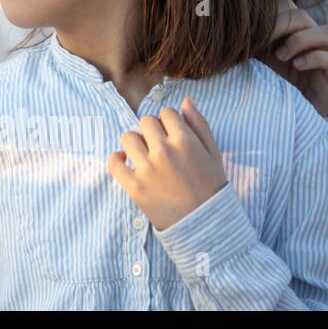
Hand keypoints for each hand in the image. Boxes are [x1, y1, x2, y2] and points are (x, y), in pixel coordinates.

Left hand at [107, 96, 227, 231]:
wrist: (206, 228)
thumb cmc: (212, 189)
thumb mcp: (214, 155)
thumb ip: (200, 125)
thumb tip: (185, 100)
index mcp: (185, 141)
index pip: (166, 113)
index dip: (170, 122)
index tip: (174, 136)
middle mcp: (164, 152)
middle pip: (145, 121)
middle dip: (153, 131)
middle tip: (161, 147)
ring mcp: (146, 169)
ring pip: (127, 137)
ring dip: (135, 143)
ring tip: (145, 155)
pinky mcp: (133, 187)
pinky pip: (113, 162)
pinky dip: (117, 160)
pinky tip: (126, 163)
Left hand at [259, 0, 327, 116]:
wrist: (281, 117)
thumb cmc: (264, 84)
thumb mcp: (253, 58)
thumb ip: (250, 37)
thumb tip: (241, 11)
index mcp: (289, 32)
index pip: (288, 6)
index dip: (272, 11)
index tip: (253, 26)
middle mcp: (309, 41)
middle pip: (304, 16)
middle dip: (283, 24)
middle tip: (265, 40)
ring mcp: (326, 57)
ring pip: (327, 32)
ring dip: (301, 40)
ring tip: (281, 55)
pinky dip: (315, 58)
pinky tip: (297, 65)